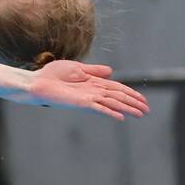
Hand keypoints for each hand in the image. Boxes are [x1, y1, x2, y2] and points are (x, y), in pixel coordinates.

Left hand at [27, 61, 149, 122]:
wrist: (38, 82)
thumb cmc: (53, 75)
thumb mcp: (76, 68)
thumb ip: (94, 70)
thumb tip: (111, 71)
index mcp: (93, 82)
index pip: (116, 88)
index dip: (130, 93)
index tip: (142, 100)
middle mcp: (93, 91)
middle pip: (117, 96)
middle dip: (132, 102)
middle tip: (147, 110)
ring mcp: (88, 97)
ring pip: (112, 102)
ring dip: (127, 107)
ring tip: (140, 113)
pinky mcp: (81, 102)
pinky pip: (99, 107)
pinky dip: (110, 111)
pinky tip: (121, 117)